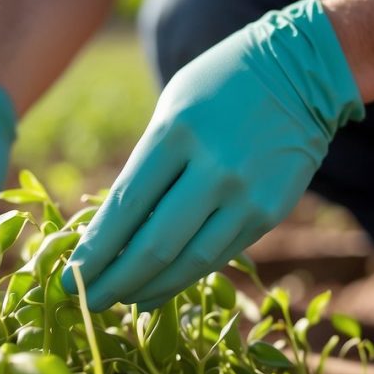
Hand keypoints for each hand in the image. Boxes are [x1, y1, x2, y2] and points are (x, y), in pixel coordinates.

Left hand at [62, 0, 364, 310]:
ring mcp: (246, 195)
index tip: (69, 276)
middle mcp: (214, 168)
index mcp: (177, 132)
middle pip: (153, 245)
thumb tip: (113, 231)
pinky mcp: (269, 213)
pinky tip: (156, 291)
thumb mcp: (173, 108)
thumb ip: (147, 166)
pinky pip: (217, 256)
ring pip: (188, 263)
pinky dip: (182, 279)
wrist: (303, 71)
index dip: (95, 250)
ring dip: (147, 290)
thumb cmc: (219, 87)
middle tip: (86, 302)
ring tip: (118, 301)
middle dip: (113, 282)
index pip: (125, 206)